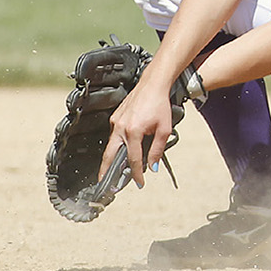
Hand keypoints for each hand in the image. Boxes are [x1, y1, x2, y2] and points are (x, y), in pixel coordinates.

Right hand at [100, 73, 176, 188]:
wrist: (153, 85)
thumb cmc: (161, 106)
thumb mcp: (164, 129)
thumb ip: (157, 150)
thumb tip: (153, 167)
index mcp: (134, 131)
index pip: (133, 159)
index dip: (136, 174)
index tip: (139, 183)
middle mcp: (120, 127)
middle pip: (110, 156)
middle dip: (106, 172)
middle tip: (105, 185)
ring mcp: (115, 122)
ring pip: (110, 146)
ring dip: (111, 159)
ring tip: (111, 173)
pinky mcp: (115, 117)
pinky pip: (113, 136)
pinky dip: (116, 146)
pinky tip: (120, 152)